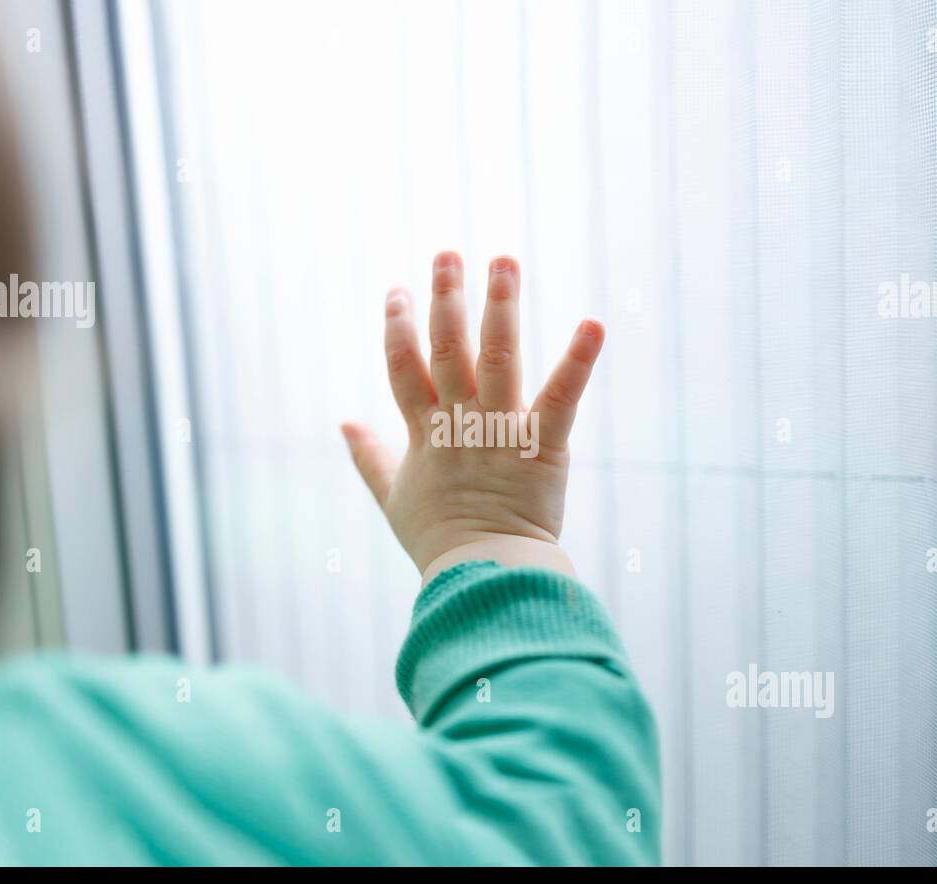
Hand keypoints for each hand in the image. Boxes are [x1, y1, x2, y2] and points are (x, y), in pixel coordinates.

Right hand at [342, 251, 604, 584]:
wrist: (482, 576)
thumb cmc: (439, 540)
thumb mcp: (393, 495)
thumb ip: (369, 456)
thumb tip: (343, 423)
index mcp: (424, 432)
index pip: (403, 367)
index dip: (397, 327)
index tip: (396, 289)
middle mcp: (459, 422)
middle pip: (447, 349)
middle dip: (446, 298)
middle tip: (448, 253)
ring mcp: (500, 432)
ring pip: (497, 358)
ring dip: (501, 306)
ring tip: (504, 260)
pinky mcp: (542, 447)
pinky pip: (560, 398)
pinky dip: (578, 361)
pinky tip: (593, 324)